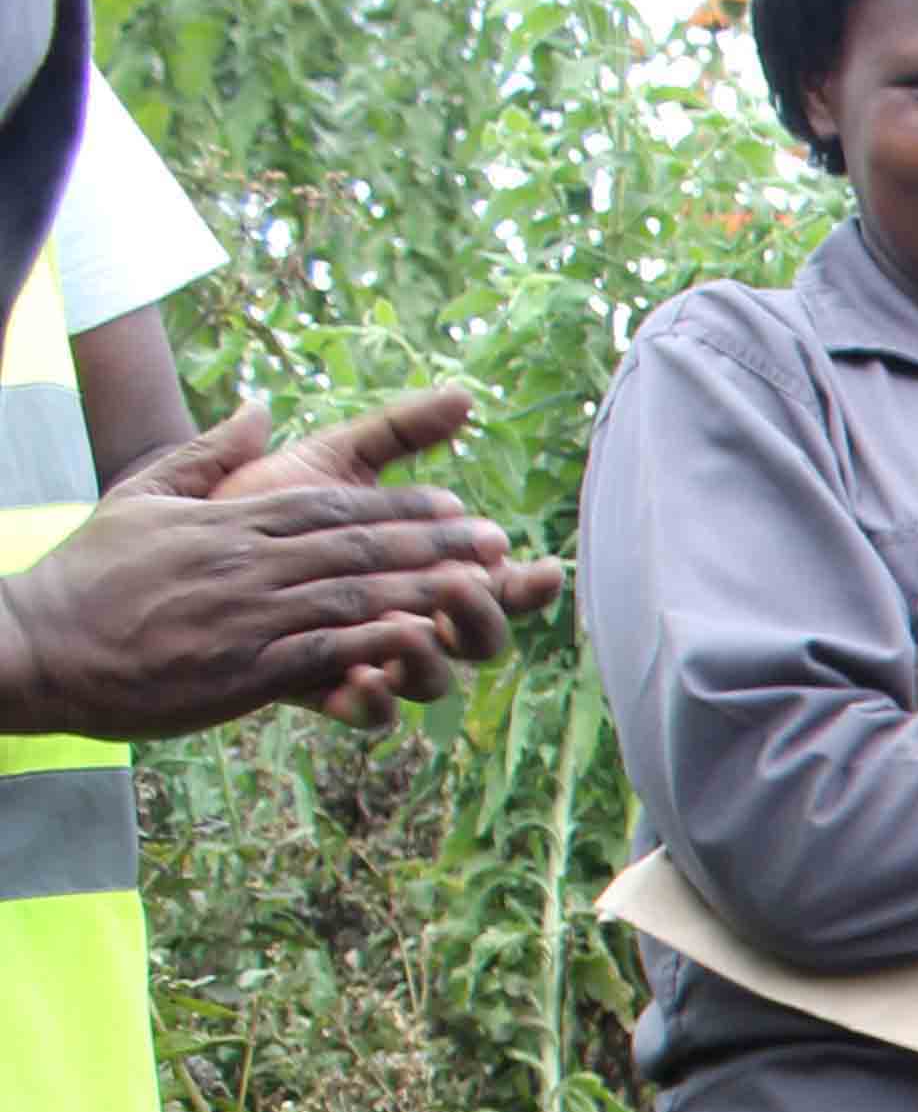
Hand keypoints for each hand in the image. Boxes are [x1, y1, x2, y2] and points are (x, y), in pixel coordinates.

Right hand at [0, 401, 550, 740]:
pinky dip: (375, 647)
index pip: (331, 506)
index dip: (399, 505)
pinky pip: (322, 654)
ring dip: (423, 591)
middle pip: (358, 547)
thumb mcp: (144, 494)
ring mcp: (246, 615)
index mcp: (230, 523)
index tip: (455, 504)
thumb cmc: (89, 575)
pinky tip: (424, 645)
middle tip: (497, 541)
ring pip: (353, 596)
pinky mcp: (240, 668)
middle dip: (433, 543)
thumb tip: (257, 409)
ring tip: (482, 589)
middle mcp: (247, 563)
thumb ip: (207, 452)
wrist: (38, 643)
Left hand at [211, 389, 568, 722]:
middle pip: (480, 641)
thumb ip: (398, 433)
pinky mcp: (323, 686)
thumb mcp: (332, 457)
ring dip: (432, 655)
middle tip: (466, 582)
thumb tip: (462, 397)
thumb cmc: (262, 499)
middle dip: (483, 616)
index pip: (498, 586)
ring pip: (433, 680)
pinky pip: (369, 714)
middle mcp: (410, 621)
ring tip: (420, 627)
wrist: (180, 542)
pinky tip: (364, 671)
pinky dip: (375, 697)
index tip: (542, 566)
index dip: (528, 585)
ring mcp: (371, 657)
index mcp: (425, 573)